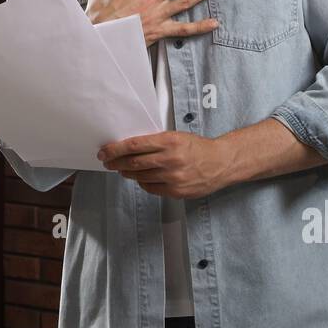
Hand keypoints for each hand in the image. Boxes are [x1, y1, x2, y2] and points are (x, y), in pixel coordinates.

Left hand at [95, 130, 236, 198]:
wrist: (222, 163)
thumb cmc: (198, 148)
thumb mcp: (177, 136)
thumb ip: (155, 142)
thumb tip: (130, 147)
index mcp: (169, 141)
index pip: (134, 145)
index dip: (115, 149)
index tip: (105, 151)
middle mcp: (171, 159)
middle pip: (133, 162)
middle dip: (116, 162)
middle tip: (108, 162)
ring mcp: (174, 177)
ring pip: (140, 176)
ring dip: (127, 173)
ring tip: (122, 169)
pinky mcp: (177, 191)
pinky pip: (151, 188)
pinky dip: (142, 182)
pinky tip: (140, 177)